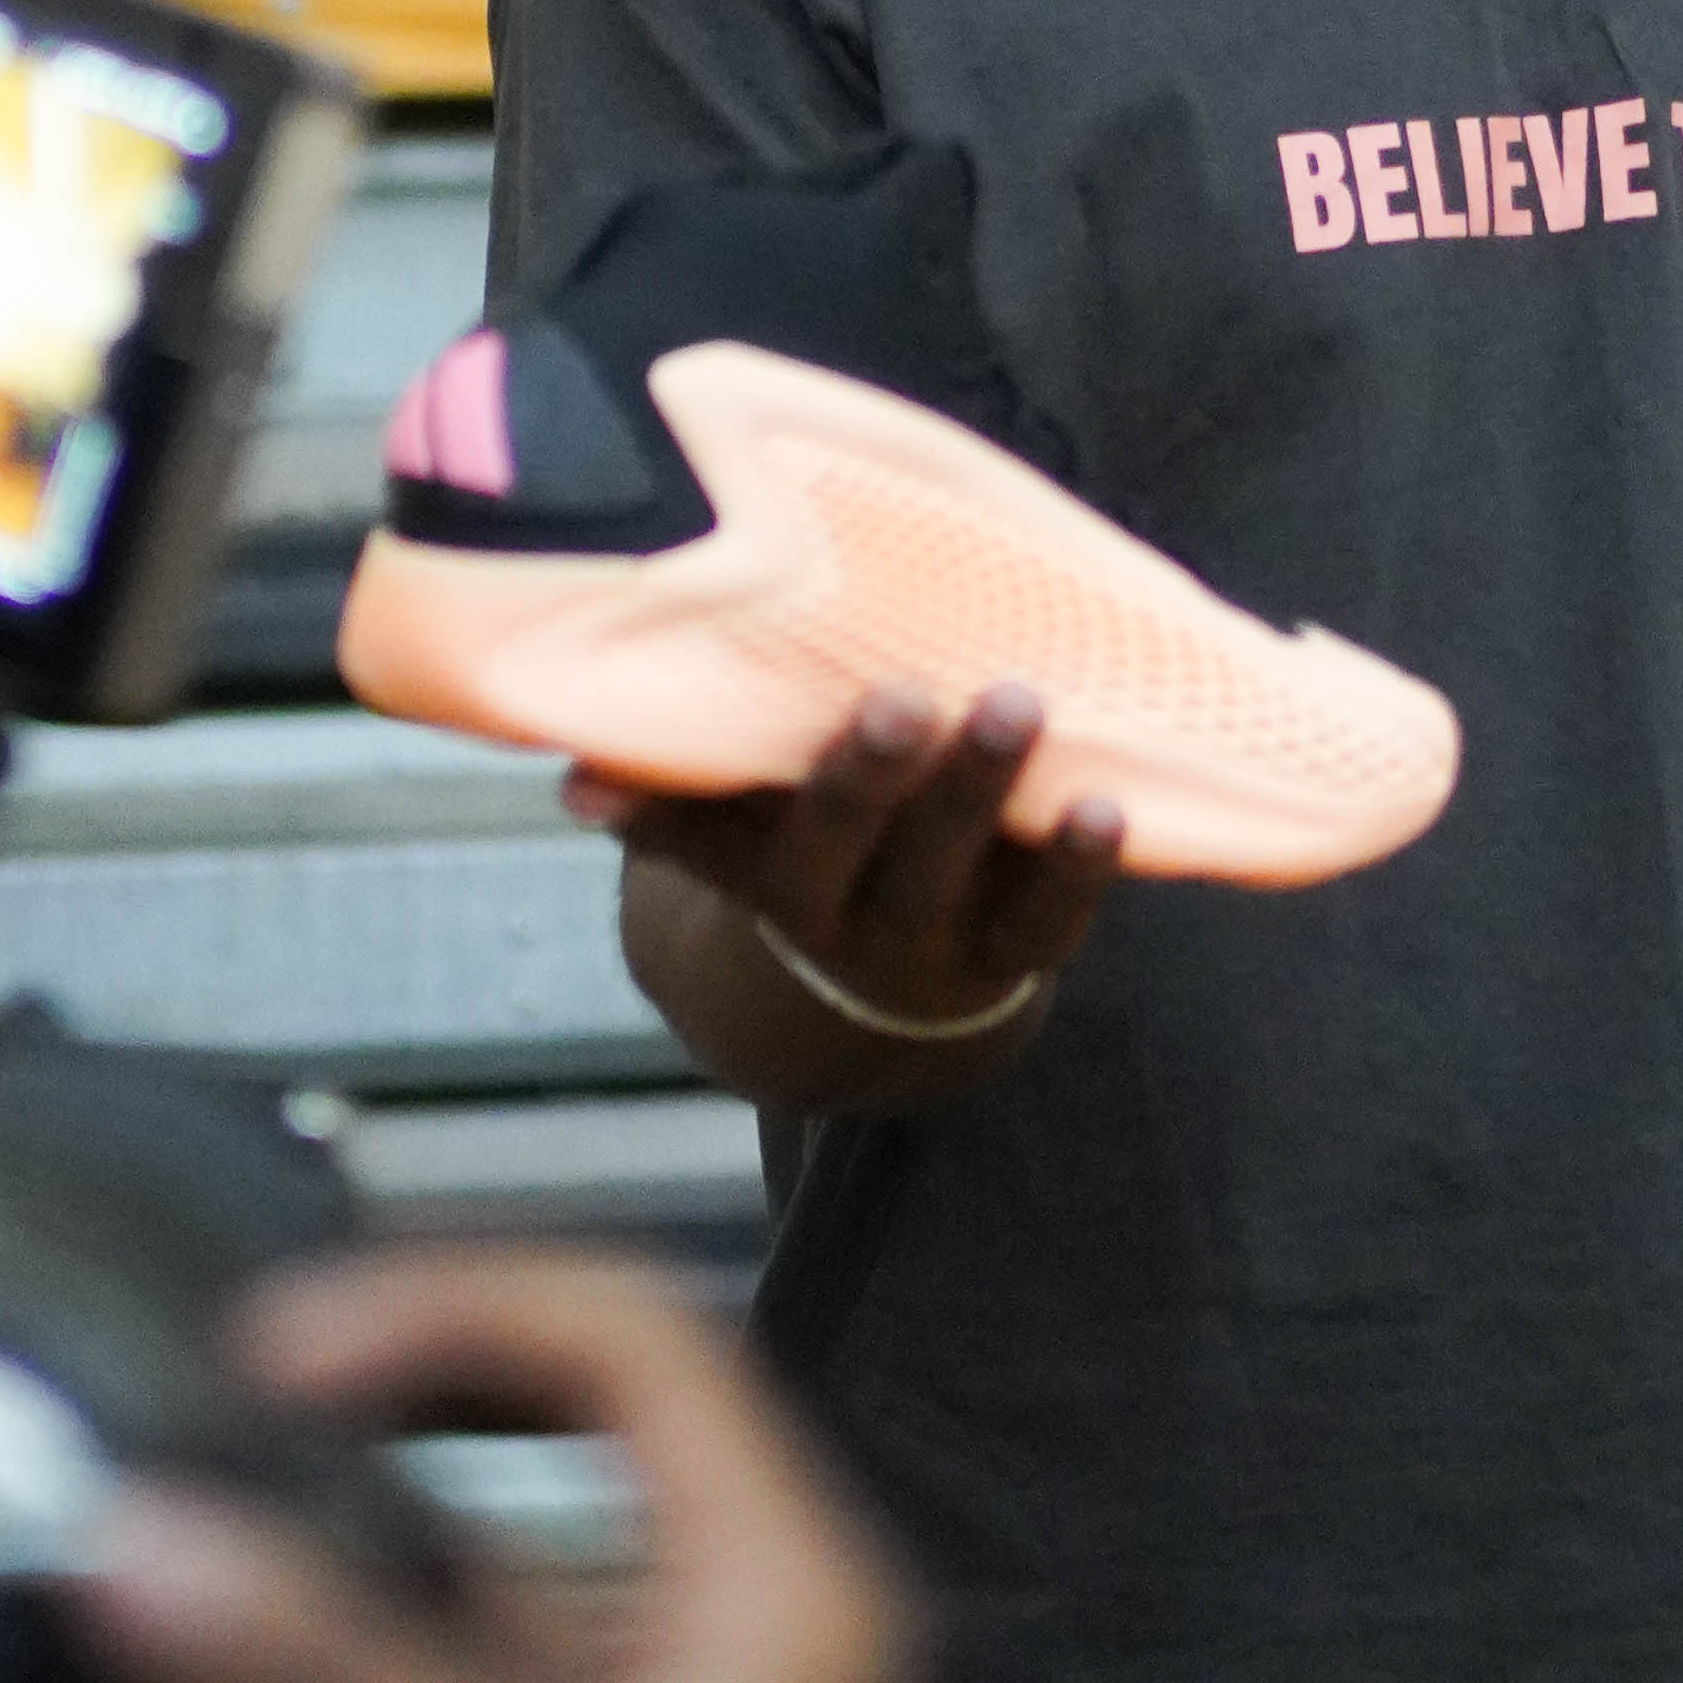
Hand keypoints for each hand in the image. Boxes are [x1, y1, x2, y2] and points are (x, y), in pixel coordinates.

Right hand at [78, 1246, 905, 1682]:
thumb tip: (150, 1536)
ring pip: (458, 1569)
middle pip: (541, 1435)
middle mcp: (726, 1661)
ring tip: (171, 1541)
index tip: (282, 1349)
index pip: (630, 1338)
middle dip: (370, 1411)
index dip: (451, 1307)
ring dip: (321, 1551)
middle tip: (207, 1420)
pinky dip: (305, 1672)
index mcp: (787, 1618)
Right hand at [594, 684, 1126, 1086]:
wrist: (878, 989)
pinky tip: (1107, 807)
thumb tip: (575, 780)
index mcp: (767, 879)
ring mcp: (934, 936)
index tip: (727, 738)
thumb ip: (669, 795)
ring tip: (1020, 703)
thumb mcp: (727, 834)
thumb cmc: (798, 849)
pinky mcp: (1013, 947)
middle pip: (856, 849)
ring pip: (956, 874)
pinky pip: (1048, 923)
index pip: (739, 840)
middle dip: (875, 775)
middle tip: (906, 693)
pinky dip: (1079, 869)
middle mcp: (846, 916)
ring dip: (984, 794)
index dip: (719, 800)